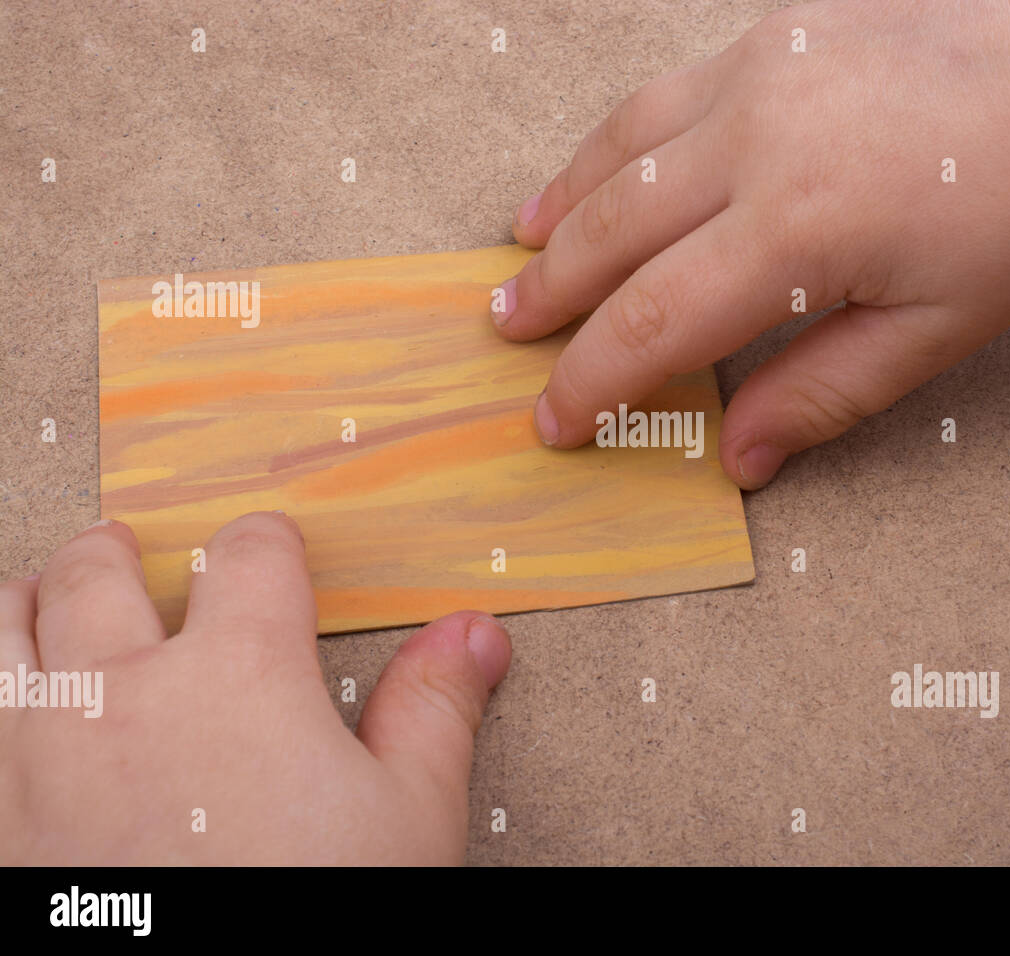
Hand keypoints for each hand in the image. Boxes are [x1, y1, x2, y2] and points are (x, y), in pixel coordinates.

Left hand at [0, 513, 509, 863]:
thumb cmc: (315, 914)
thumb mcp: (408, 816)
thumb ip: (434, 708)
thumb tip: (471, 635)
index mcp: (238, 671)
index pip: (247, 557)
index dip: (263, 541)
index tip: (267, 546)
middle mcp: (121, 693)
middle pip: (97, 574)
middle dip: (115, 553)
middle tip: (122, 549)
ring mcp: (35, 755)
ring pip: (4, 632)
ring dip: (23, 602)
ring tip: (33, 594)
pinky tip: (1, 712)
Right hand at [497, 0, 1009, 486]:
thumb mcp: (936, 330)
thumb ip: (822, 394)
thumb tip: (737, 459)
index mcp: (799, 228)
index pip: (655, 321)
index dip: (593, 380)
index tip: (555, 420)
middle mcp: (758, 138)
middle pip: (614, 232)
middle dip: (552, 294)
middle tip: (507, 335)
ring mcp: (761, 70)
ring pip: (621, 151)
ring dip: (564, 210)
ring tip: (522, 253)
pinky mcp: (774, 30)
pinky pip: (662, 96)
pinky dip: (612, 144)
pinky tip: (594, 172)